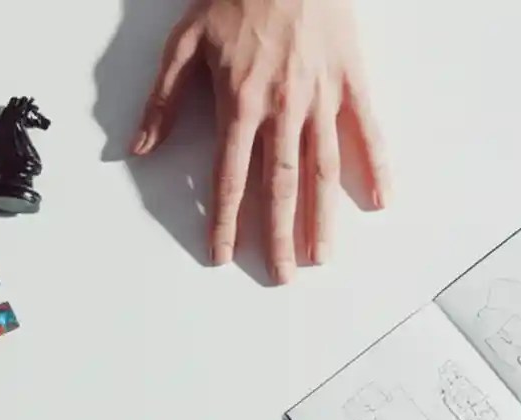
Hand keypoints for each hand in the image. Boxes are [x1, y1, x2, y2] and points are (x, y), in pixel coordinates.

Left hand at [132, 0, 387, 283]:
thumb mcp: (185, 43)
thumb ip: (164, 99)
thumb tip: (139, 146)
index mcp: (239, 102)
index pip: (229, 176)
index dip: (225, 220)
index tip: (223, 256)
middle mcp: (282, 108)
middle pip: (279, 185)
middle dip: (278, 235)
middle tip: (282, 275)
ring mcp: (321, 96)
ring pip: (322, 168)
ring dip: (322, 216)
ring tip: (323, 255)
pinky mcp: (350, 79)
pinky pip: (367, 130)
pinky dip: (377, 165)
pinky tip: (381, 199)